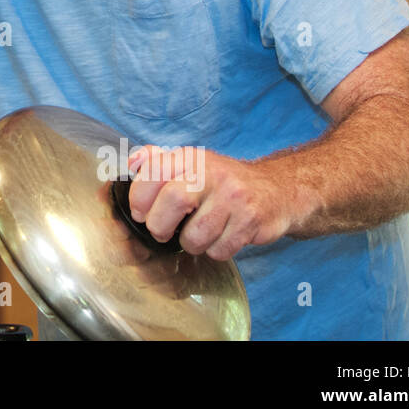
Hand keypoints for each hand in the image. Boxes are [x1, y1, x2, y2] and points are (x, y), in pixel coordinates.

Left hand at [126, 145, 295, 261]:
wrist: (275, 191)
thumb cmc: (222, 182)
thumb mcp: (190, 163)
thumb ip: (157, 161)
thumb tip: (132, 162)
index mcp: (190, 157)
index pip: (153, 171)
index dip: (139, 198)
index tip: (140, 213)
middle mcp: (212, 172)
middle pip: (173, 200)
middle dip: (160, 226)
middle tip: (162, 231)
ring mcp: (233, 196)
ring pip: (196, 235)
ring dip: (190, 243)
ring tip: (197, 234)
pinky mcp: (251, 220)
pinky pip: (219, 249)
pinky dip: (214, 251)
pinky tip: (221, 237)